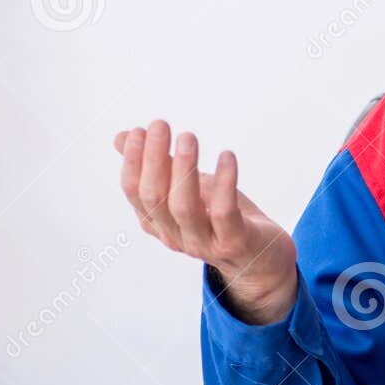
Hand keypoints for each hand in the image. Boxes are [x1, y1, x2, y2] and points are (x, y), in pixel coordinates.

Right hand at [115, 120, 297, 323]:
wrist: (262, 260)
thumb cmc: (221, 218)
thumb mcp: (187, 187)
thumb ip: (158, 166)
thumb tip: (122, 137)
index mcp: (158, 222)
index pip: (135, 192)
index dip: (132, 161)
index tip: (139, 130)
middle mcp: (175, 235)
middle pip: (154, 198)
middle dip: (154, 159)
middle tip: (160, 124)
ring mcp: (203, 243)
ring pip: (184, 207)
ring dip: (184, 169)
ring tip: (188, 136)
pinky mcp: (233, 243)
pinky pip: (224, 213)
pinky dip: (225, 182)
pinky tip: (227, 156)